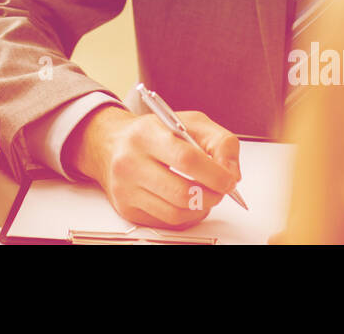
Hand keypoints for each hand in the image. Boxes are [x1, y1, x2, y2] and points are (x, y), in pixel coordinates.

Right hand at [64, 105, 241, 228]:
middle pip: (182, 193)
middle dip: (211, 196)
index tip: (229, 180)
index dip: (215, 174)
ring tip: (204, 195)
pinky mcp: (126, 208)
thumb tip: (231, 173)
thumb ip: (219, 141)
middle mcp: (131, 161)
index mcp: (147, 134)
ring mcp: (125, 188)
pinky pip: (165, 222)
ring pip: (175, 213)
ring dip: (200, 208)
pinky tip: (186, 201)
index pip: (186, 159)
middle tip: (220, 190)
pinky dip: (184, 216)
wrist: (112, 143)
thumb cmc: (154, 132)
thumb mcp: (190, 122)